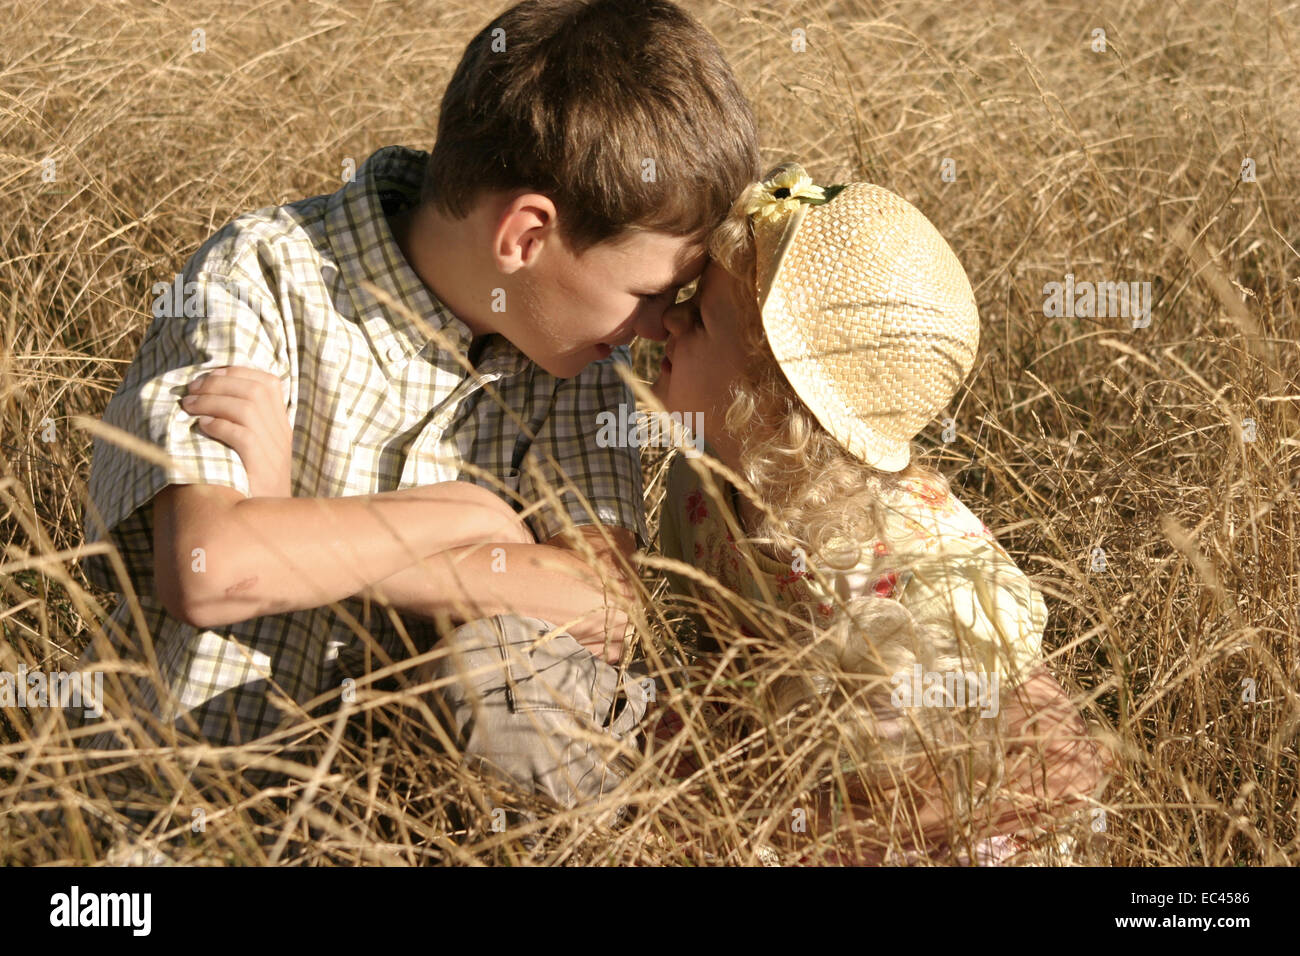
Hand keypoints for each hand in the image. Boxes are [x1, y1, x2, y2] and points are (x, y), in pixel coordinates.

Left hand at [183, 365, 292, 497]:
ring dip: (212, 401)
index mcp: (280, 425)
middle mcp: (281, 434)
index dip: (237, 372)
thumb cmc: (247, 485)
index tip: (209, 375)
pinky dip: (218, 424)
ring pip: (247, 407)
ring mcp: (274, 450)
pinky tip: (201, 427)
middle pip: (255, 390)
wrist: (264, 526)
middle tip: (191, 391)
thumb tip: (206, 396)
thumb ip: (240, 425)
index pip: (269, 382)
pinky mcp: (261, 466)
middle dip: (218, 383)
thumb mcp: (250, 451)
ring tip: (189, 407)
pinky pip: (242, 434)